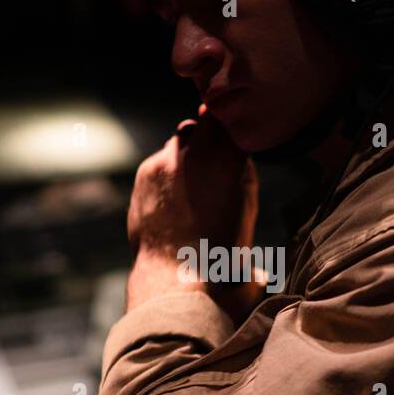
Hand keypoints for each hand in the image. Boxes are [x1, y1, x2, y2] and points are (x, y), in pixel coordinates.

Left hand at [125, 105, 261, 321]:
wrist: (175, 275)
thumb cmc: (219, 250)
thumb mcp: (247, 211)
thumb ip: (245, 174)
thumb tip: (238, 155)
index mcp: (229, 159)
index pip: (234, 122)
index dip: (237, 128)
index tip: (239, 138)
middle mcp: (197, 152)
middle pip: (207, 119)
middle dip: (214, 130)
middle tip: (219, 151)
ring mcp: (168, 159)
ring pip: (182, 137)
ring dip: (191, 148)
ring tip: (196, 177)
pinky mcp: (146, 172)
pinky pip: (162, 158)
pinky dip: (170, 168)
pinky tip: (175, 194)